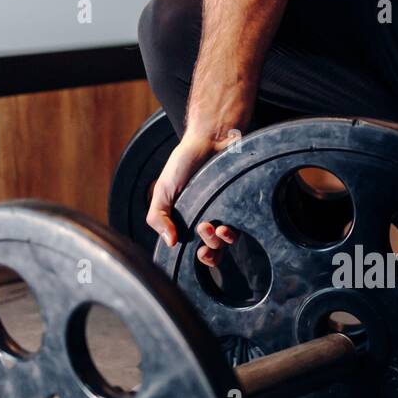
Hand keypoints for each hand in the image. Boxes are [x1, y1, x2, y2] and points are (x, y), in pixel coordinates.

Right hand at [145, 129, 232, 246]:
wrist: (211, 140)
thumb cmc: (184, 162)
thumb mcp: (163, 189)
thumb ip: (158, 216)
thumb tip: (169, 242)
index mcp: (186, 220)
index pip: (192, 248)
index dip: (195, 256)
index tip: (196, 251)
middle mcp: (205, 220)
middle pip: (212, 252)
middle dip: (209, 251)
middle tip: (203, 229)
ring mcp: (223, 215)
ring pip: (225, 244)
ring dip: (219, 242)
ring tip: (215, 227)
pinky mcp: (239, 208)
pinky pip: (240, 230)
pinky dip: (232, 235)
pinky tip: (226, 227)